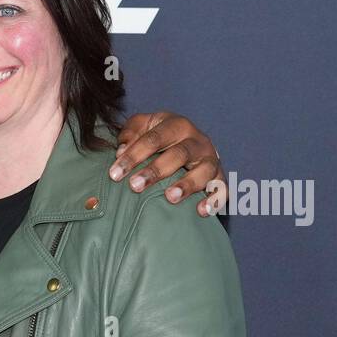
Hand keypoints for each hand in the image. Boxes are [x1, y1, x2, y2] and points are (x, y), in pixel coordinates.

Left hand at [111, 111, 225, 216]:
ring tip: (170, 197)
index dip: (133, 155)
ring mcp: (210, 159)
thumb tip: (121, 151)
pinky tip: (201, 211)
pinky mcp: (219, 176)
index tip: (114, 174)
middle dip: (156, 171)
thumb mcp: (143, 126)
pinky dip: (214, 199)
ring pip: (203, 170)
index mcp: (176, 125)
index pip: (153, 138)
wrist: (189, 140)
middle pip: (178, 154)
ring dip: (187, 184)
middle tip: (135, 186)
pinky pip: (222, 188)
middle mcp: (196, 140)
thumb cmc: (159, 136)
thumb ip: (130, 133)